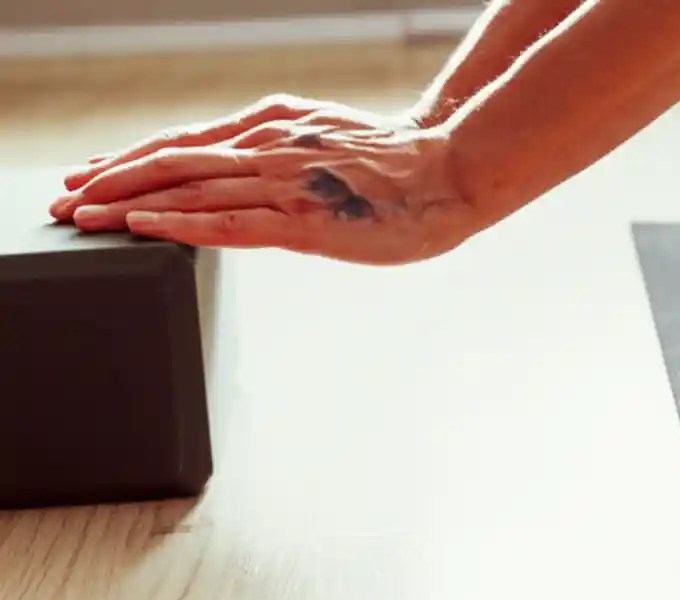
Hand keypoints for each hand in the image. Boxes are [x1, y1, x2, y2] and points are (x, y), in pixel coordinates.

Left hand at [51, 94, 472, 264]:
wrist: (450, 171)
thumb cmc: (398, 167)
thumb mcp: (325, 141)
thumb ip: (281, 153)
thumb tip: (244, 169)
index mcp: (273, 126)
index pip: (186, 143)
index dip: (131, 160)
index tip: (90, 176)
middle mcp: (268, 146)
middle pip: (171, 161)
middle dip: (108, 181)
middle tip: (64, 201)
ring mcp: (283, 182)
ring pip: (188, 188)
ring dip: (126, 203)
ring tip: (80, 217)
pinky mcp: (303, 221)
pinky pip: (229, 222)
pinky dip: (179, 224)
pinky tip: (144, 229)